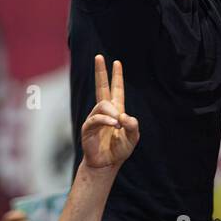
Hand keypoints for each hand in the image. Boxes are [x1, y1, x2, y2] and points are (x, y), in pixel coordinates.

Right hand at [80, 55, 139, 170]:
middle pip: (101, 87)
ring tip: (118, 124)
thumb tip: (124, 116)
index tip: (117, 62)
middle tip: (98, 56)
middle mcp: (104, 111)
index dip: (116, 76)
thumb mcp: (133, 138)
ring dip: (112, 113)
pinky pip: (96, 118)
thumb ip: (133, 126)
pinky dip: (106, 120)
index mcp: (116, 110)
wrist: (107, 164)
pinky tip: (114, 124)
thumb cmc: (119, 150)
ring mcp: (95, 118)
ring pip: (102, 105)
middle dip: (100, 72)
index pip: (116, 89)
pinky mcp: (88, 128)